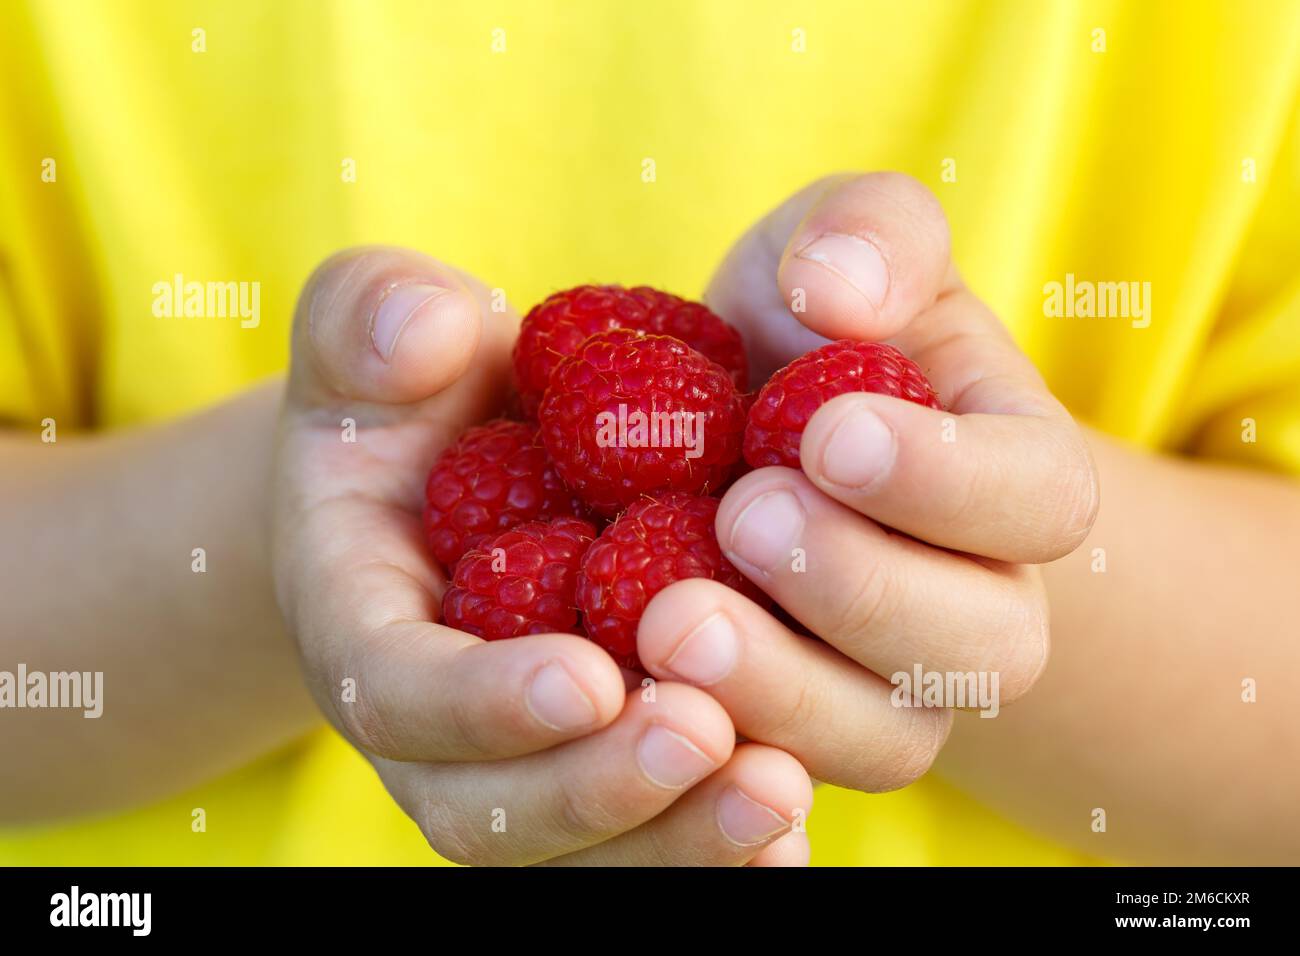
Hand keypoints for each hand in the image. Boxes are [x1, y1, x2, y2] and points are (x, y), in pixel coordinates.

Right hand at [270, 247, 812, 864]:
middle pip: (488, 808)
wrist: (452, 457)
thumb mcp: (375, 329)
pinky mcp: (591, 764)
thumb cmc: (414, 388)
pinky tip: (787, 836)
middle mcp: (429, 724)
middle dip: (595, 788)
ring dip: (672, 836)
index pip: (397, 690)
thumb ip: (373, 316)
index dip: (484, 702)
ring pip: (577, 847)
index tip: (591, 676)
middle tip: (706, 736)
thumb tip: (427, 329)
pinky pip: (640, 837)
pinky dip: (707, 850)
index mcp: (360, 622)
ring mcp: (514, 759)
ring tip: (778, 791)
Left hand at [635, 174, 1098, 791]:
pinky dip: (713, 747)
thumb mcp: (846, 243)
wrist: (751, 423)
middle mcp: (981, 602)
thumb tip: (840, 295)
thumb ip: (868, 236)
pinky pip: (780, 774)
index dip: (944, 477)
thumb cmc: (812, 325)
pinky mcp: (802, 733)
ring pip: (883, 738)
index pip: (1036, 499)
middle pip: (976, 646)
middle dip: (860, 588)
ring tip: (666, 622)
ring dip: (781, 690)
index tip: (825, 432)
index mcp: (1015, 478)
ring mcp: (893, 684)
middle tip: (744, 517)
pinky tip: (630, 690)